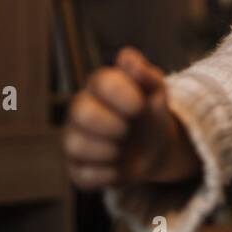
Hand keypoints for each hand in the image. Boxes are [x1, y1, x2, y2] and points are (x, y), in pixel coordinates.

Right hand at [63, 46, 200, 191]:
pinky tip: (117, 166)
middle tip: (127, 129)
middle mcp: (80, 109)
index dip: (124, 95)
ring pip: (75, 145)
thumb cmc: (150, 111)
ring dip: (108, 150)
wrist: (155, 147)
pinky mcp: (77, 168)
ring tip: (121, 148)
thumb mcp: (156, 91)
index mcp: (99, 85)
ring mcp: (75, 139)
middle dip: (112, 124)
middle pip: (80, 112)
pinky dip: (107, 174)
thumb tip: (127, 56)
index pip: (101, 82)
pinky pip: (83, 175)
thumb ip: (145, 73)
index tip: (140, 106)